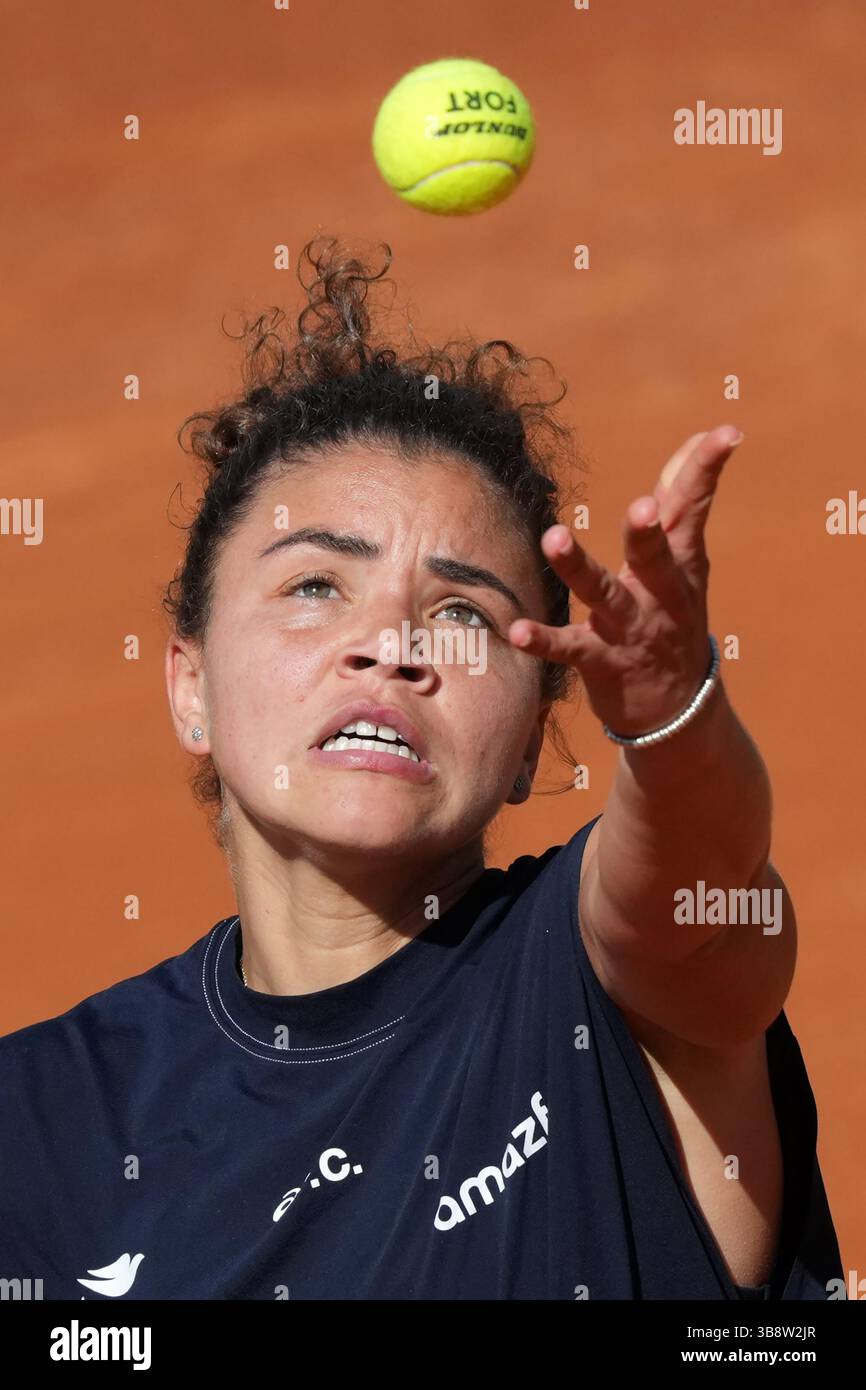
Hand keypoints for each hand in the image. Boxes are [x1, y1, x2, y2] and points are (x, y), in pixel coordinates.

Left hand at [508, 424, 743, 736]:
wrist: (678, 712)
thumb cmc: (674, 618)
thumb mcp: (687, 563)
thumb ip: (684, 500)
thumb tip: (698, 439)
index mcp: (682, 565)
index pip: (694, 509)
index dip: (707, 470)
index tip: (726, 433)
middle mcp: (660, 595)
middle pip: (656, 557)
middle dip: (649, 533)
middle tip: (643, 508)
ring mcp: (630, 630)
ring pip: (604, 595)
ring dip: (578, 566)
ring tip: (554, 538)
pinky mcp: (601, 662)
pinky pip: (569, 649)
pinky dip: (543, 640)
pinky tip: (517, 631)